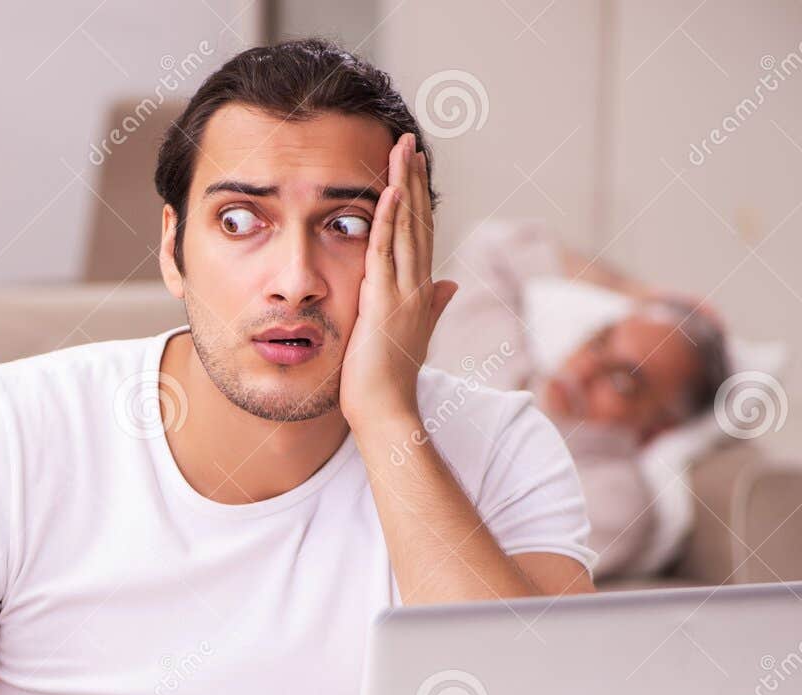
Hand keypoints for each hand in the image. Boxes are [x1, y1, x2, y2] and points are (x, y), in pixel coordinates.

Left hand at [339, 132, 458, 431]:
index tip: (414, 166)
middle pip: (418, 221)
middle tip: (409, 140)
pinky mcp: (385, 303)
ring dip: (403, 186)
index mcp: (420, 291)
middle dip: (413, 179)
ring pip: (405, 229)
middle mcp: (418, 286)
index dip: (419, 198)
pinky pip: (386, 253)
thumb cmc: (390, 380)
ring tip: (401, 149)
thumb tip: (452, 285)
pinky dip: (387, 221)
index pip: (421, 234)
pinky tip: (389, 193)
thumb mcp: (412, 334)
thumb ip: (433, 307)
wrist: (386, 411)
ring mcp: (405, 293)